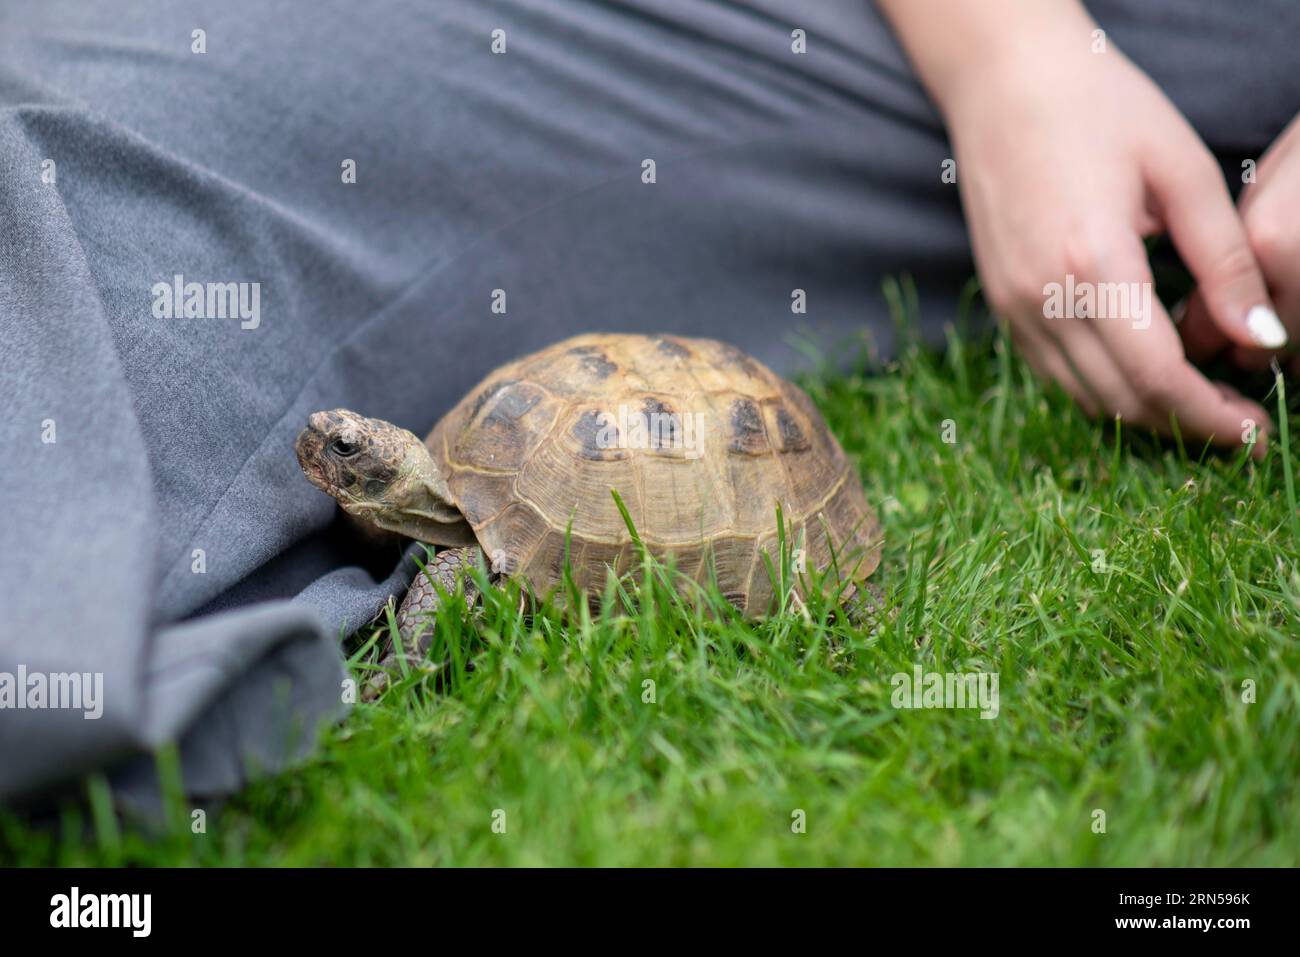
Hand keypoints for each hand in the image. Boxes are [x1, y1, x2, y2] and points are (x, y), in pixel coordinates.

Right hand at [934, 6, 1280, 456]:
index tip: (1255, 433)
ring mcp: (1013, 305)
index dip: (1211, 416)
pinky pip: (1053, 372)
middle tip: (1238, 423)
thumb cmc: (1097, 106)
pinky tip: (1141, 372)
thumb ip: (1226, 260)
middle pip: (1121, 398)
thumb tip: (1264, 334)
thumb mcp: (1182, 171)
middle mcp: (1042, 297)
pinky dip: (1101, 388)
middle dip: (1185, 423)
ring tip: (1197, 402)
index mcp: (1094, 261)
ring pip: (1084, 395)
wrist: (1001, 83)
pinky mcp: (1001, 302)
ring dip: (1144, 413)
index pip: (1158, 375)